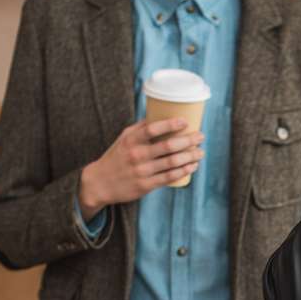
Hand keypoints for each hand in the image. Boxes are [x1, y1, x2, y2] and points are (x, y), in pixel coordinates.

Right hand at [78, 118, 204, 216]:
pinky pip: (169, 177)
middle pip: (168, 146)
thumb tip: (160, 114)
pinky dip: (183, 171)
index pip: (152, 129)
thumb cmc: (116, 157)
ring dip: (190, 156)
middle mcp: (137, 155)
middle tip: (200, 136)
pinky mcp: (146, 185)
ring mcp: (142, 171)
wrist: (100, 183)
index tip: (185, 121)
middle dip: (188, 140)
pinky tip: (192, 166)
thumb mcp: (123, 139)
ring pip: (172, 162)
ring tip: (200, 152)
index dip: (171, 124)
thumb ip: (140, 128)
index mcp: (131, 140)